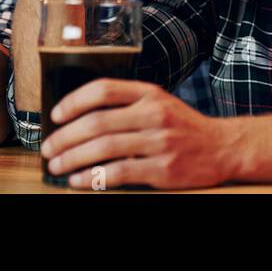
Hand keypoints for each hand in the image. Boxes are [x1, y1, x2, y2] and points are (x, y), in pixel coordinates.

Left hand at [41, 79, 236, 188]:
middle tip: (48, 148)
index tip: (56, 115)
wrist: (223, 147)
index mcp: (150, 93)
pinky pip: (119, 173)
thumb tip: (78, 118)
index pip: (103, 90)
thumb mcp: (159, 103)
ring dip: (72, 158)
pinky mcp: (163, 169)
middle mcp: (154, 114)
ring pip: (104, 148)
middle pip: (97, 122)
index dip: (74, 101)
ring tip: (57, 165)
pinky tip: (78, 181)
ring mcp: (160, 142)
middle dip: (65, 137)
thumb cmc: (182, 126)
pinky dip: (93, 178)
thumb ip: (126, 105)